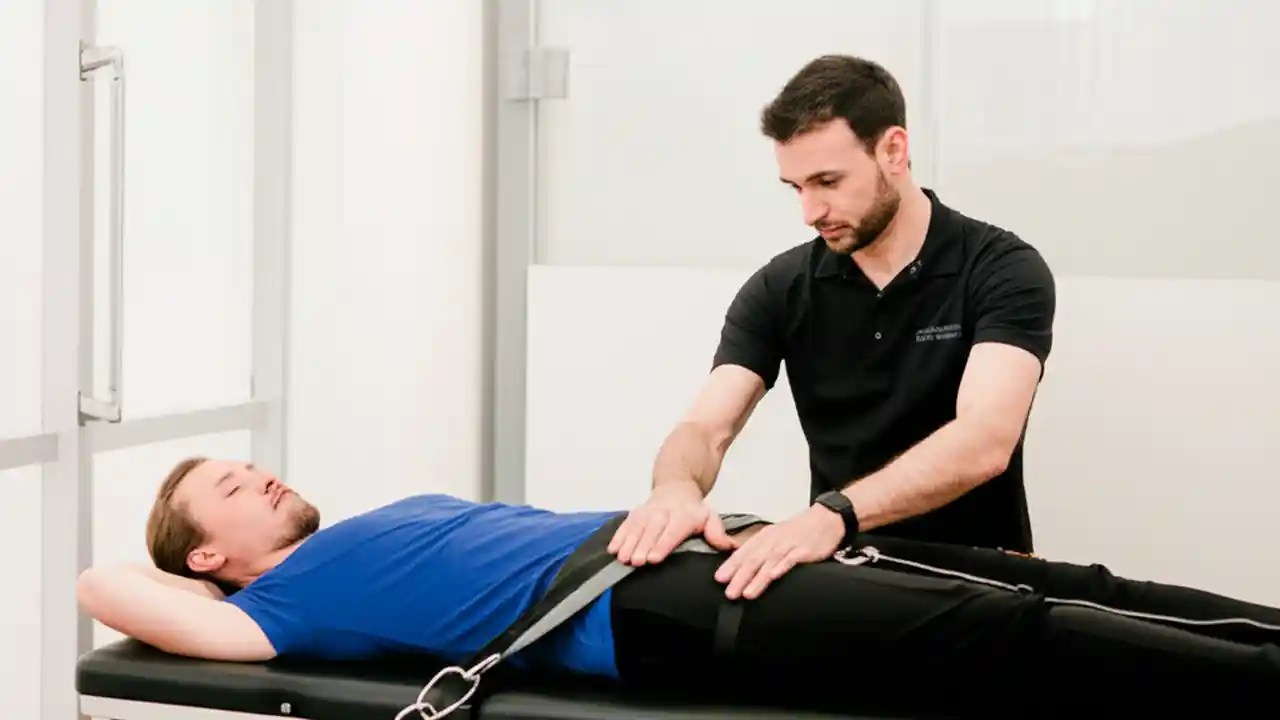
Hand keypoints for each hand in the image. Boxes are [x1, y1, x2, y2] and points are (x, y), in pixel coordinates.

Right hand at [609, 482, 737, 565]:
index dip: (663, 544)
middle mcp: (664, 513)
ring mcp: (648, 512)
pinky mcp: (636, 513)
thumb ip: (717, 533)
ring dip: (629, 543)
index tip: (654, 558)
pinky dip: (619, 536)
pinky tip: (613, 549)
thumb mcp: (710, 518)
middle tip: (636, 562)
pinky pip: (626, 524)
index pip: (672, 531)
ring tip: (623, 558)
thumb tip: (730, 547)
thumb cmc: (694, 510)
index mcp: (684, 516)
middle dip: (643, 546)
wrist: (676, 487)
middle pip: (652, 531)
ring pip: (637, 527)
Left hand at [714, 503, 843, 599]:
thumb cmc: (799, 531)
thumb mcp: (776, 537)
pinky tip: (774, 576)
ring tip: (747, 593)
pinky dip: (782, 567)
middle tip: (729, 592)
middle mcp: (773, 540)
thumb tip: (742, 567)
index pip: (743, 553)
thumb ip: (760, 551)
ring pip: (769, 562)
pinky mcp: (804, 550)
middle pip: (753, 560)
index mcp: (764, 537)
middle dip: (739, 578)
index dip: (730, 566)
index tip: (719, 579)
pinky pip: (791, 559)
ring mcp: (788, 545)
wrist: (825, 518)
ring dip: (757, 579)